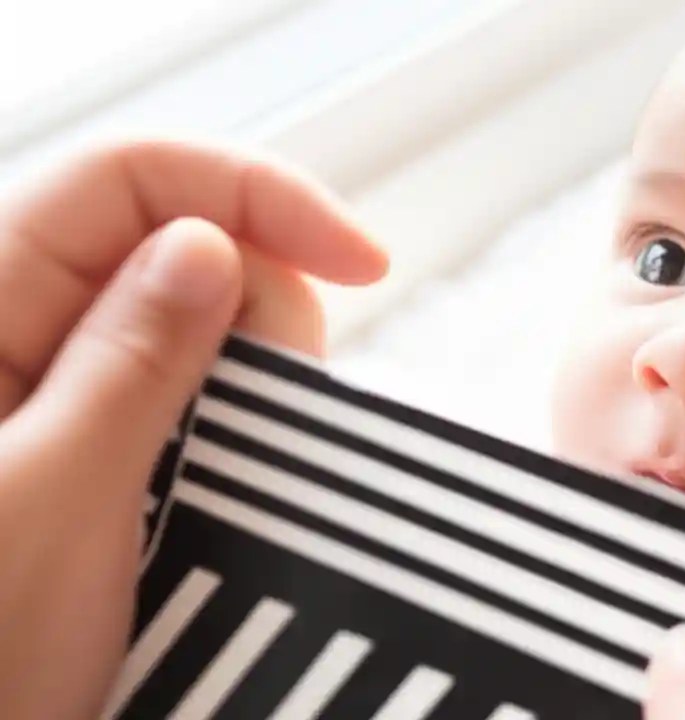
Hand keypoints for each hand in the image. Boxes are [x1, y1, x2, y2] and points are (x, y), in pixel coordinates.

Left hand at [0, 140, 386, 718]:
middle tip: (282, 407)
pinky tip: (231, 485)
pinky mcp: (109, 440)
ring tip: (230, 478)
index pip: (129, 178)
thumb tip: (211, 243)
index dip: (253, 191)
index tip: (362, 260)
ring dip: (259, 378)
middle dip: (266, 304)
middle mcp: (24, 326)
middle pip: (185, 239)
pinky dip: (246, 421)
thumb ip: (132, 361)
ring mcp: (69, 385)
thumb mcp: (50, 498)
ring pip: (208, 319)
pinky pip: (202, 389)